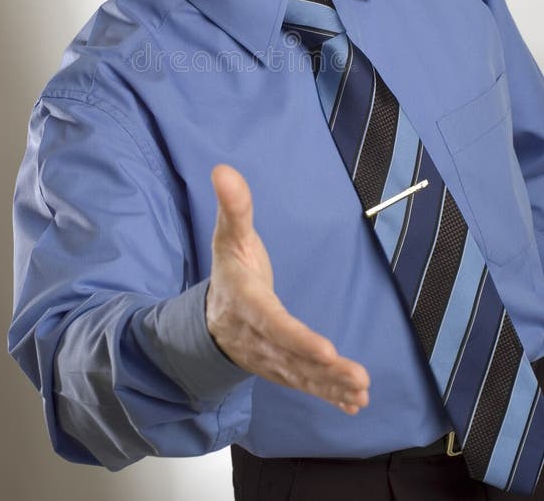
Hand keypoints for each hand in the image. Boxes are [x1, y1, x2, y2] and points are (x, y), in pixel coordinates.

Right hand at [206, 164, 369, 414]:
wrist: (211, 315)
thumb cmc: (230, 269)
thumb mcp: (229, 236)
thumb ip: (233, 207)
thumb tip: (223, 170)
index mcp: (246, 302)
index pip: (273, 323)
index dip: (297, 338)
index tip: (326, 350)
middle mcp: (257, 336)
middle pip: (291, 355)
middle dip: (324, 370)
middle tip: (358, 378)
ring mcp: (268, 357)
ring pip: (301, 375)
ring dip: (331, 385)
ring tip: (362, 392)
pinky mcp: (280, 367)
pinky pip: (303, 383)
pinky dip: (328, 394)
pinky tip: (354, 404)